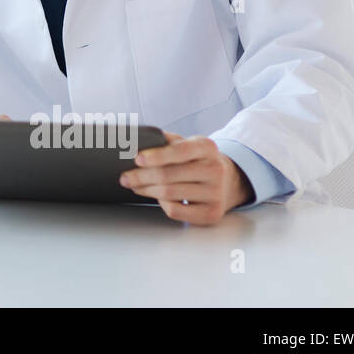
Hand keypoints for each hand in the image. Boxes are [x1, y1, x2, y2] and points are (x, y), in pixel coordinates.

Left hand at [119, 132, 253, 224]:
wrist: (228, 182)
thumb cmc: (198, 161)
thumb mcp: (188, 144)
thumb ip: (166, 140)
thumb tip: (138, 139)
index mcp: (207, 147)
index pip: (179, 151)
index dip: (156, 156)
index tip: (137, 159)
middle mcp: (215, 169)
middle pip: (169, 175)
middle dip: (141, 177)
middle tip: (125, 178)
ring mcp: (215, 193)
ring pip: (169, 194)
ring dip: (146, 190)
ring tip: (135, 186)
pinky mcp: (212, 213)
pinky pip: (176, 211)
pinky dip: (162, 204)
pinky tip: (158, 197)